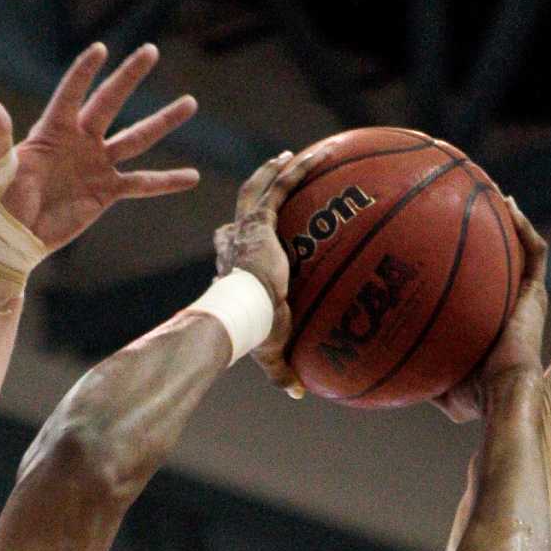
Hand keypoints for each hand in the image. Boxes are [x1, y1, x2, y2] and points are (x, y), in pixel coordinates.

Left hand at [0, 42, 199, 254]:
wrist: (14, 239)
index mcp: (52, 130)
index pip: (71, 93)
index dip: (84, 71)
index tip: (101, 48)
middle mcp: (80, 140)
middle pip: (109, 102)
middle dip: (129, 77)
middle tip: (151, 50)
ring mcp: (97, 165)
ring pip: (136, 138)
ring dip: (163, 121)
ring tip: (190, 103)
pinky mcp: (107, 192)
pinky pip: (141, 184)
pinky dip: (166, 181)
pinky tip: (192, 176)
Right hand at [215, 151, 302, 396]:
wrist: (243, 312)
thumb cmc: (251, 333)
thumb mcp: (270, 350)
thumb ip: (283, 371)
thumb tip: (299, 394)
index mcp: (231, 268)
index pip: (229, 247)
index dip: (233, 238)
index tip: (242, 232)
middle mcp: (234, 242)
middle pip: (241, 209)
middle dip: (255, 190)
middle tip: (270, 176)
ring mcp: (246, 228)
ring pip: (259, 189)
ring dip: (273, 170)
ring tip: (289, 156)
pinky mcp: (260, 220)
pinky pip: (282, 186)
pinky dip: (300, 169)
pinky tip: (321, 155)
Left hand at [435, 201, 547, 421]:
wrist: (504, 395)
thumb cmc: (471, 397)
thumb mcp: (433, 380)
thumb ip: (413, 365)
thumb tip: (374, 359)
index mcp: (488, 320)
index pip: (477, 283)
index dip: (461, 262)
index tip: (437, 241)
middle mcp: (508, 305)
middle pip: (497, 258)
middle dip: (483, 230)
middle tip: (458, 204)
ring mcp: (525, 298)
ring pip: (519, 247)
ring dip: (506, 218)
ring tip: (489, 189)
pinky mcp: (537, 294)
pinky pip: (535, 251)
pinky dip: (523, 226)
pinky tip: (507, 203)